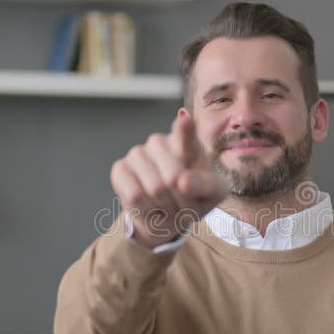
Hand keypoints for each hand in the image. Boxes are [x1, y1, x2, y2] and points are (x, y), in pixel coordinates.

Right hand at [110, 113, 227, 247]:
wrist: (170, 214)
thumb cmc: (194, 197)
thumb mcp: (213, 194)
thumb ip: (204, 185)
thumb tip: (182, 182)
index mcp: (188, 143)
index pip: (186, 132)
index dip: (185, 127)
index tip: (185, 118)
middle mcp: (160, 142)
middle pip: (172, 178)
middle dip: (181, 201)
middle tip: (183, 203)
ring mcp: (137, 153)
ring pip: (154, 189)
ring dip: (165, 207)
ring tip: (168, 205)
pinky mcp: (120, 169)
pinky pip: (135, 195)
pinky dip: (147, 209)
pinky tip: (150, 206)